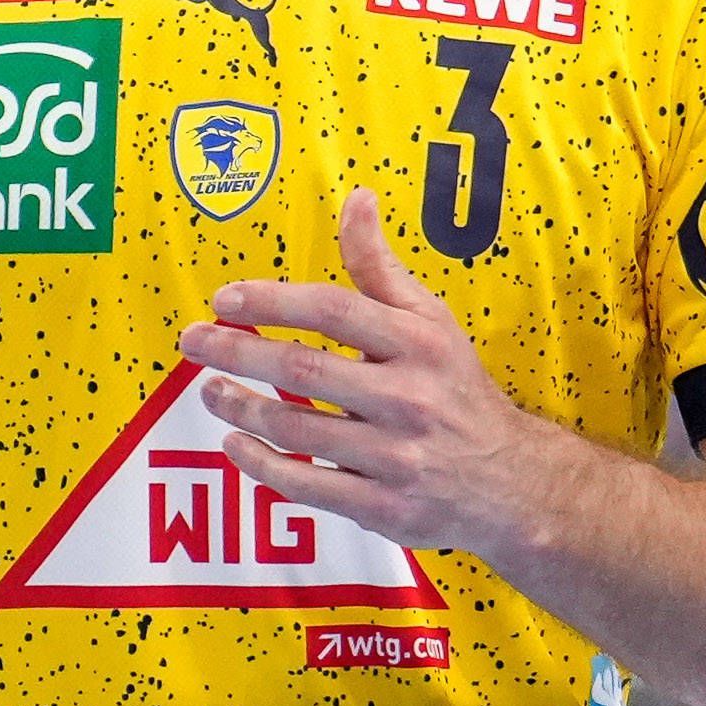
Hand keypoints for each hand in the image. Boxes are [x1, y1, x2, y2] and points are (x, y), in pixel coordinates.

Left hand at [184, 187, 585, 559]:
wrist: (513, 483)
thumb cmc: (457, 389)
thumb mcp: (431, 321)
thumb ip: (381, 267)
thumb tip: (357, 198)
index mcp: (418, 343)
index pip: (333, 311)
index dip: (272, 301)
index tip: (224, 298)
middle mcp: (407, 399)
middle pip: (304, 370)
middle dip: (238, 352)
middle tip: (192, 340)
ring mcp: (394, 457)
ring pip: (298, 429)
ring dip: (241, 408)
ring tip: (208, 389)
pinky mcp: (382, 508)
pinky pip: (307, 485)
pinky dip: (262, 465)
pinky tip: (234, 443)